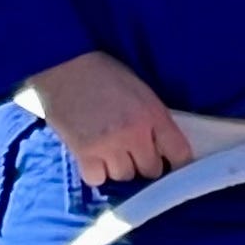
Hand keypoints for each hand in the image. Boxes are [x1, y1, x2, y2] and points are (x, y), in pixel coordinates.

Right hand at [30, 49, 194, 185]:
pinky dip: (95, 172)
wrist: (64, 65)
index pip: (180, 154)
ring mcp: (109, 145)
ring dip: (118, 167)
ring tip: (108, 150)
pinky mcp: (84, 153)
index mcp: (153, 114)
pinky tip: (92, 156)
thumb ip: (153, 119)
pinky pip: (98, 179)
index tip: (168, 163)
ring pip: (124, 177)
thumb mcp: (140, 90)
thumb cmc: (102, 73)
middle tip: (131, 151)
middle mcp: (135, 133)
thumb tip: (162, 148)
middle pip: (151, 171)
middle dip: (143, 163)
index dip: (176, 162)